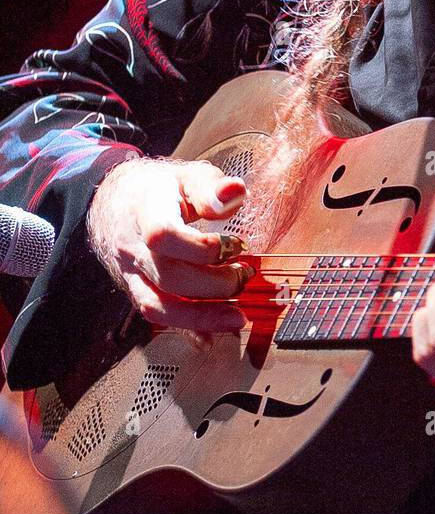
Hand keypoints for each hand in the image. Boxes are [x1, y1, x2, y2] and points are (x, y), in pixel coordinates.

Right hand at [86, 157, 251, 332]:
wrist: (112, 201)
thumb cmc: (155, 188)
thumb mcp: (184, 176)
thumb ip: (210, 187)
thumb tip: (235, 192)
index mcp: (145, 212)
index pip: (163, 235)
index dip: (201, 247)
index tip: (235, 244)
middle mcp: (133, 246)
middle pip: (167, 276)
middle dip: (213, 283)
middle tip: (244, 274)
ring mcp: (131, 273)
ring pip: (157, 306)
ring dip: (201, 316)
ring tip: (237, 316)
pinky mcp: (135, 290)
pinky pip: (156, 317)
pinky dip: (185, 330)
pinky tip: (209, 338)